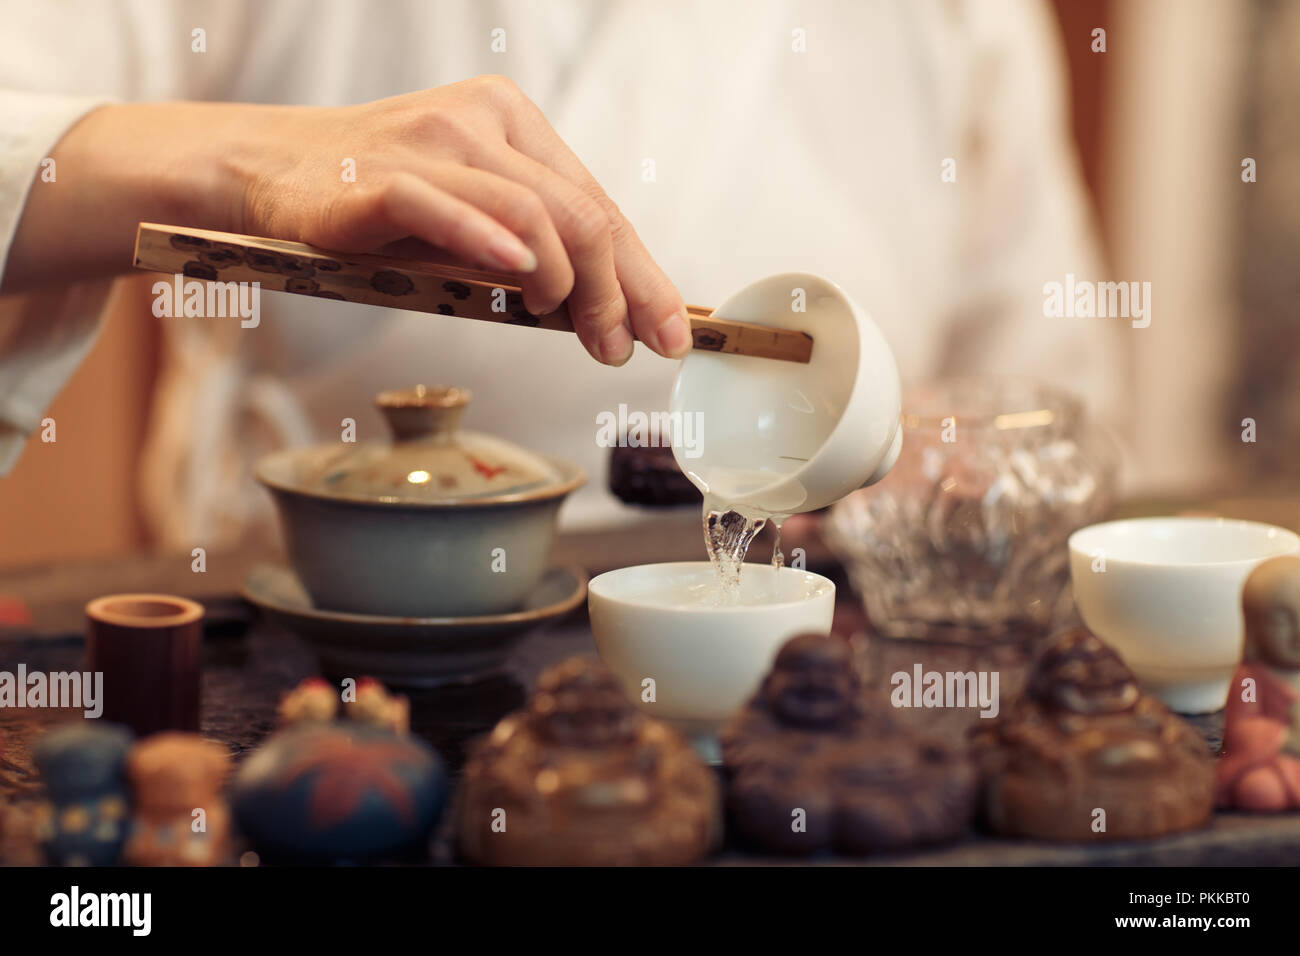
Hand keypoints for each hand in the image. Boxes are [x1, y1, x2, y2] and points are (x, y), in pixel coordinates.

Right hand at [6, 77, 690, 364]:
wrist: (270, 174)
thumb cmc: (379, 210)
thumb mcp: (473, 225)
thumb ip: (536, 254)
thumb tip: (608, 313)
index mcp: (516, 125)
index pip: (599, 207)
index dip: (644, 276)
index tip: (671, 334)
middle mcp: (484, 123)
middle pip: (583, 213)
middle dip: (620, 292)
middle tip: (625, 349)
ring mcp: (433, 143)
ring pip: (535, 214)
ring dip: (572, 285)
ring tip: (578, 331)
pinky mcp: (381, 175)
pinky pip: (448, 206)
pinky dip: (492, 244)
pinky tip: (528, 279)